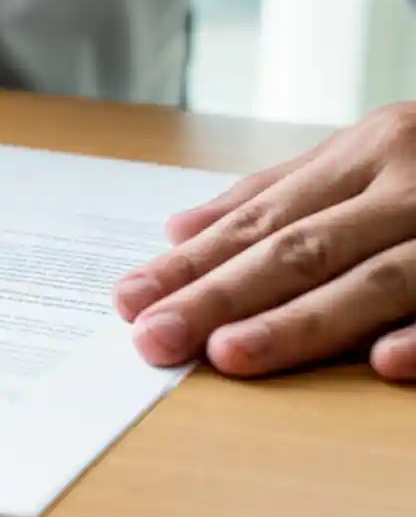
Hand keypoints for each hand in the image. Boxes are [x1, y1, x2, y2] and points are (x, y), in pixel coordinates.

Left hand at [114, 103, 415, 380]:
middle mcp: (409, 186)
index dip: (192, 265)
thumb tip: (179, 230)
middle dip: (220, 296)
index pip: (260, 220)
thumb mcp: (368, 156)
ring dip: (298, 321)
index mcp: (367, 153)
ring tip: (227, 354)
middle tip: (155, 337)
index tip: (129, 301)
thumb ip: (276, 195)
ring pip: (374, 279)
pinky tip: (379, 363)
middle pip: (300, 249)